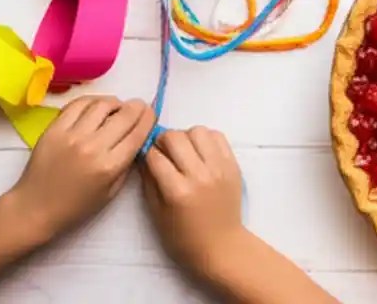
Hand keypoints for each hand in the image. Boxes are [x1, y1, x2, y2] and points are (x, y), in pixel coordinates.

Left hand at [8, 96, 154, 241]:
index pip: (138, 132)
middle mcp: (93, 146)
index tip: (151, 115)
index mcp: (110, 165)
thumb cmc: (76, 206)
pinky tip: (96, 107)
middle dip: (137, 107)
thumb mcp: (112, 192)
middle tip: (139, 107)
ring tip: (116, 108)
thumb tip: (138, 138)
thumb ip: (127, 163)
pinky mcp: (54, 129)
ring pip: (102, 104)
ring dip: (115, 103)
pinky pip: (78, 104)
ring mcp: (71, 135)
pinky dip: (92, 101)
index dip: (149, 118)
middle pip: (124, 114)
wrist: (34, 208)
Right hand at [141, 127, 246, 274]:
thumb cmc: (183, 237)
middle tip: (163, 151)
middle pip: (176, 138)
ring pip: (199, 131)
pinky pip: (219, 137)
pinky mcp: (233, 165)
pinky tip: (200, 151)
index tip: (146, 156)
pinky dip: (206, 139)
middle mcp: (200, 175)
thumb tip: (143, 155)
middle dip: (163, 141)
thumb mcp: (156, 213)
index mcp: (178, 191)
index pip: (156, 157)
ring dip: (186, 137)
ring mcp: (219, 168)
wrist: (221, 245)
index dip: (147, 153)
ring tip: (184, 150)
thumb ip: (148, 182)